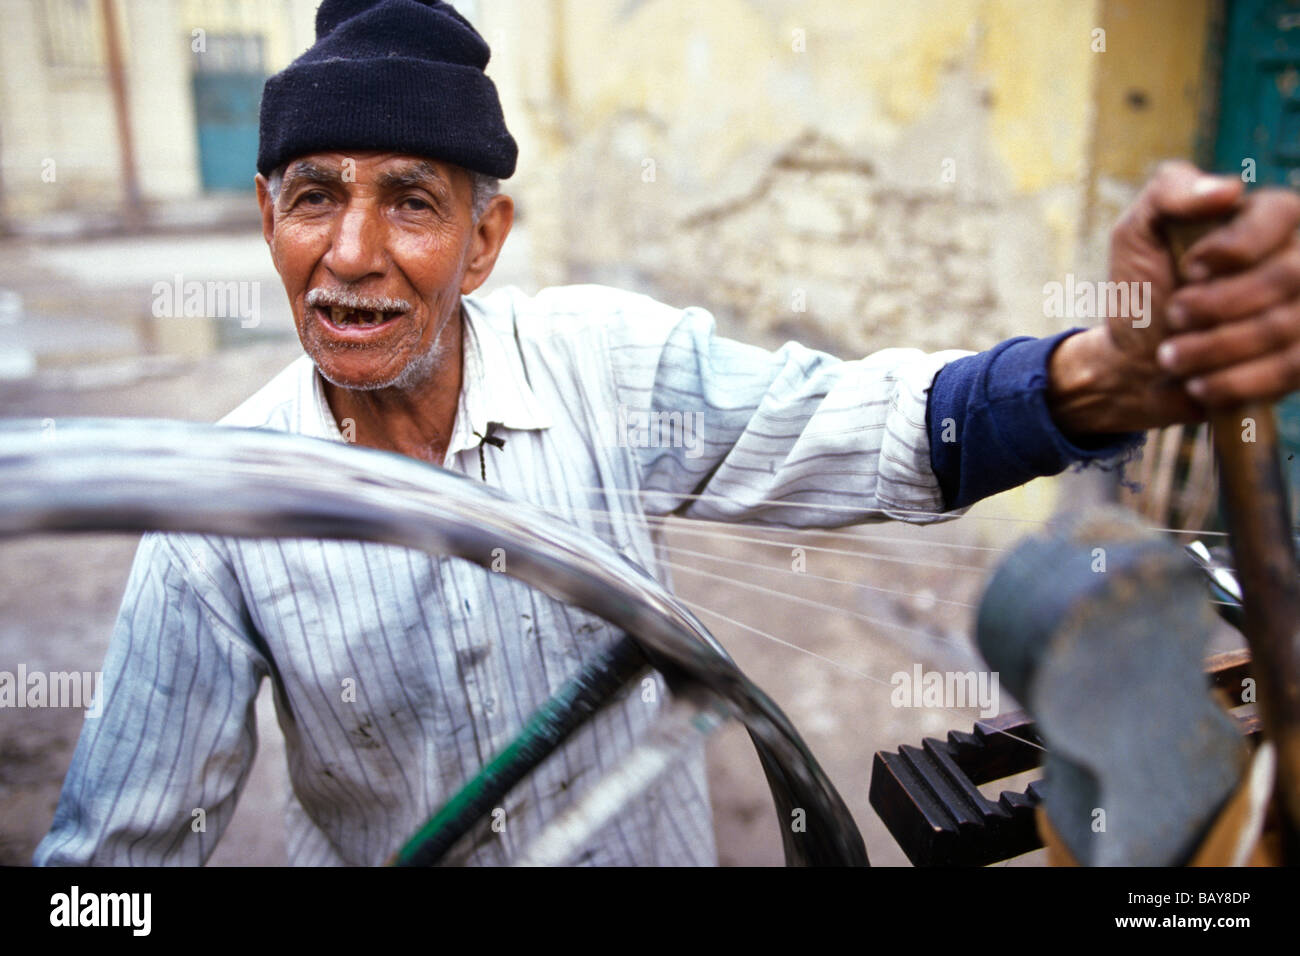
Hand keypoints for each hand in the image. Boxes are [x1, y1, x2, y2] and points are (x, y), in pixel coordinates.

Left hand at [1048, 162, 1299, 433]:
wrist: (1137, 360)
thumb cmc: (1143, 288)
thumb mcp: (1138, 232)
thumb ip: (1171, 191)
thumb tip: (1229, 188)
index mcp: (1267, 217)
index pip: (1281, 215)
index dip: (1235, 247)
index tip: (1189, 269)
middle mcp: (1298, 258)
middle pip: (1290, 275)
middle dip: (1219, 303)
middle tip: (1173, 316)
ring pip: (1286, 327)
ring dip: (1216, 347)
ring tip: (1170, 356)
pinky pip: (1291, 370)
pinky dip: (1236, 383)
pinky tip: (1198, 385)